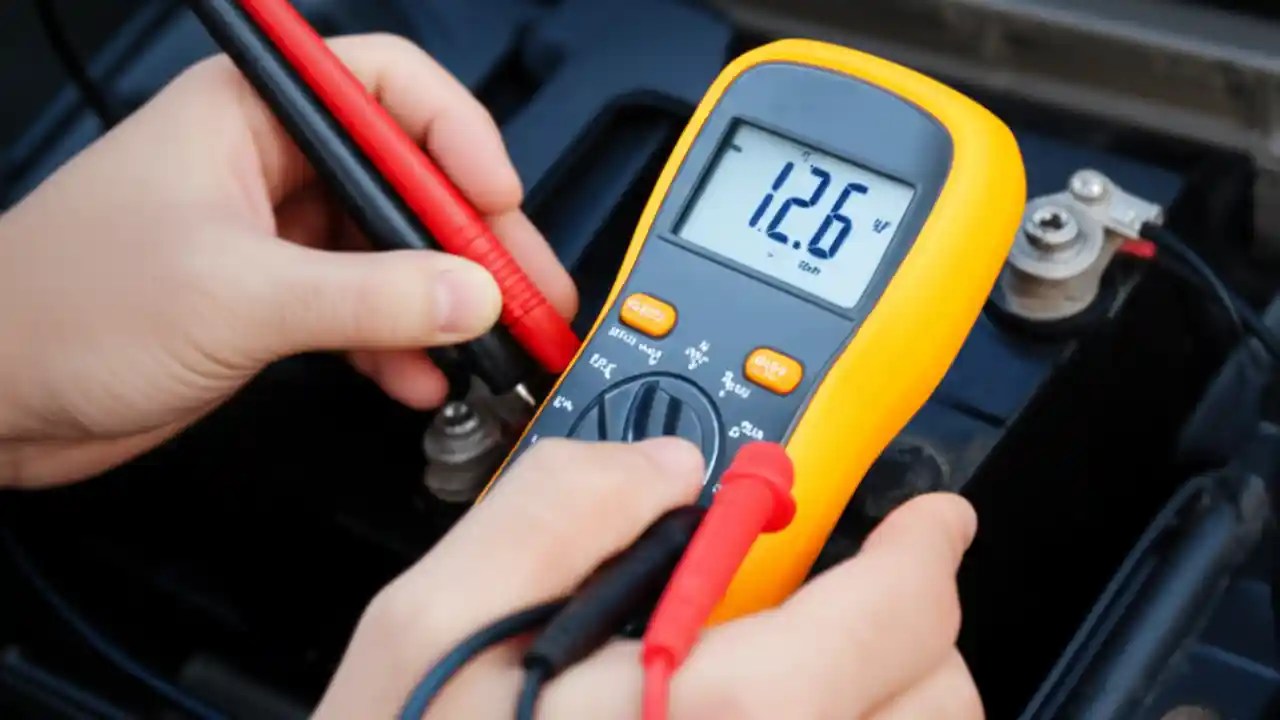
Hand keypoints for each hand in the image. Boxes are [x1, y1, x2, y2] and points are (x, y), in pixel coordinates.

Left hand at [0, 34, 574, 487]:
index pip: (387, 90)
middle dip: (472, 238)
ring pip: (393, 251)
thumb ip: (367, 297)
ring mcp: (275, 235)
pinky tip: (422, 378)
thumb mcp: (235, 295)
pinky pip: (365, 310)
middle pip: (407, 178)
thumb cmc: (58, 308)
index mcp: (249, 116)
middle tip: (526, 285)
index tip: (497, 201)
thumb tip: (469, 293)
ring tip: (495, 342)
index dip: (458, 137)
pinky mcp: (275, 301)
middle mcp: (269, 165)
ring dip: (446, 301)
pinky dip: (400, 344)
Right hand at [317, 437, 982, 718]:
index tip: (927, 523)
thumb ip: (559, 509)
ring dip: (887, 699)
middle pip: (936, 699)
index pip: (895, 612)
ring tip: (803, 669)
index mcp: (708, 717)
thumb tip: (661, 469)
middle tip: (852, 592)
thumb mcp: (435, 629)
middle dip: (910, 624)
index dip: (925, 546)